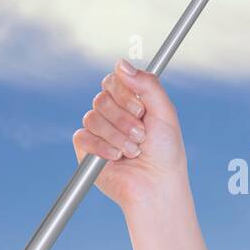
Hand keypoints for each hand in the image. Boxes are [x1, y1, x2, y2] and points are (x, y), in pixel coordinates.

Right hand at [73, 59, 187, 210]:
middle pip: (101, 98)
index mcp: (129, 100)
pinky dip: (103, 147)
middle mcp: (112, 113)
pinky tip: (117, 158)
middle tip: (141, 135)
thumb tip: (121, 63)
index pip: (113, 80)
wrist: (157, 185)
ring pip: (92, 117)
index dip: (125, 93)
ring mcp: (98, 130)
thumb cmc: (166, 152)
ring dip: (117, 136)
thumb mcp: (165, 112)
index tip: (141, 110)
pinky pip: (83, 136)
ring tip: (133, 151)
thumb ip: (148, 84)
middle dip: (125, 119)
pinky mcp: (85, 149)